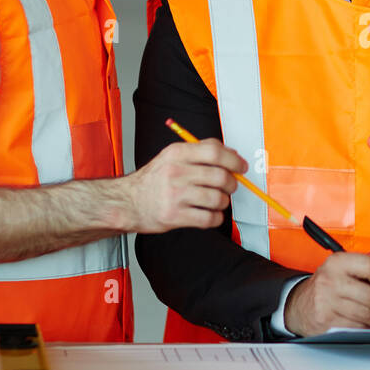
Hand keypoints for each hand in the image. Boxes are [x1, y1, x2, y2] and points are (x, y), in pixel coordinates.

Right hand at [126, 140, 245, 232]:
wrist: (128, 202)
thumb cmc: (154, 180)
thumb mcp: (172, 156)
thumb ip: (201, 151)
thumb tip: (232, 154)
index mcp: (177, 153)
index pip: (214, 152)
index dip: (234, 160)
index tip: (241, 167)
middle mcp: (176, 172)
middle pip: (220, 177)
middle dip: (232, 184)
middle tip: (230, 187)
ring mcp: (175, 195)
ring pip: (217, 199)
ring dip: (223, 202)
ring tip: (215, 201)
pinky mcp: (174, 216)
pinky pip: (208, 219)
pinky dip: (215, 218)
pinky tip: (210, 214)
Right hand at [284, 252, 369, 336]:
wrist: (300, 305)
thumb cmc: (329, 286)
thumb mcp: (346, 269)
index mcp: (338, 262)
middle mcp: (330, 280)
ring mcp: (326, 301)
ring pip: (366, 314)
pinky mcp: (326, 321)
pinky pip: (357, 327)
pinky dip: (366, 328)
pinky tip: (364, 324)